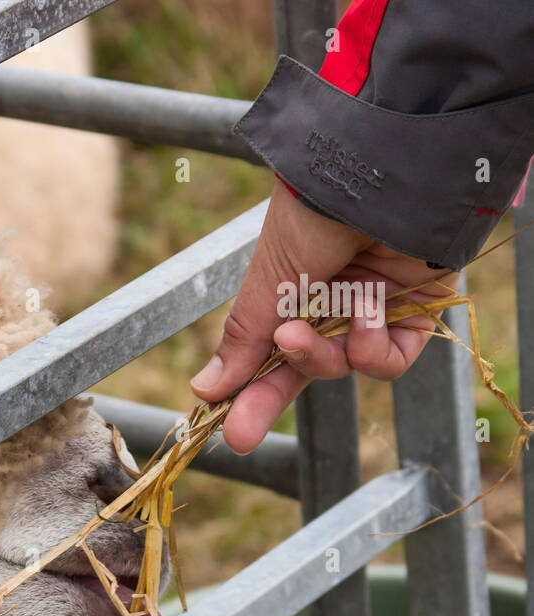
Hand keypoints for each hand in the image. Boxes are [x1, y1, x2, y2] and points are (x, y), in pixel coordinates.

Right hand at [189, 180, 456, 452]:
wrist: (378, 172)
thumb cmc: (315, 212)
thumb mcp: (270, 280)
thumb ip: (245, 339)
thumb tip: (205, 391)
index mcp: (295, 287)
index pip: (270, 351)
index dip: (248, 388)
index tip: (222, 424)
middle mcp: (335, 299)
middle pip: (305, 368)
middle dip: (271, 398)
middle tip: (242, 433)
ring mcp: (377, 307)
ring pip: (345, 366)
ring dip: (322, 355)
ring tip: (307, 328)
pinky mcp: (420, 311)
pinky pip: (390, 359)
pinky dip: (373, 346)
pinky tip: (366, 311)